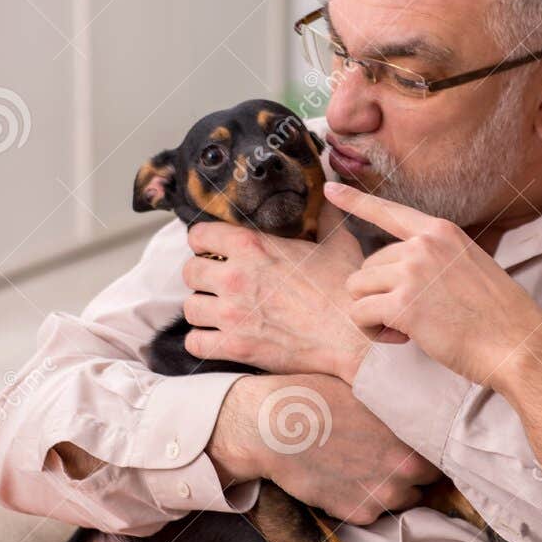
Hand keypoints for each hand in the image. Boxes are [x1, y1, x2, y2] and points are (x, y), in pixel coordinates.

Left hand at [182, 221, 371, 381]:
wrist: (352, 336)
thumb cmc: (345, 290)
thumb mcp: (338, 243)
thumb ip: (325, 217)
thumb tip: (327, 195)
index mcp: (252, 246)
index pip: (200, 235)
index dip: (204, 241)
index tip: (210, 248)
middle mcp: (234, 277)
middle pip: (189, 272)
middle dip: (201, 275)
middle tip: (215, 282)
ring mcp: (231, 314)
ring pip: (190, 308)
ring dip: (203, 309)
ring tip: (218, 311)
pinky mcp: (235, 346)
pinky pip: (196, 343)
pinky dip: (204, 341)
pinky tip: (217, 338)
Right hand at [206, 373, 437, 523]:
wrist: (274, 428)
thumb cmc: (317, 399)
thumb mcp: (366, 391)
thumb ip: (396, 407)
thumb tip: (415, 406)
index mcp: (412, 434)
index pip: (440, 451)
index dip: (427, 447)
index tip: (414, 443)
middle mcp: (406, 468)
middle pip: (427, 479)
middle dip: (413, 470)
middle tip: (388, 456)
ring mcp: (384, 495)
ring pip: (405, 499)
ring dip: (392, 488)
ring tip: (364, 467)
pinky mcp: (360, 513)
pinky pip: (375, 511)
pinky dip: (365, 500)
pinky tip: (346, 479)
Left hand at [323, 182, 541, 389]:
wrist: (518, 343)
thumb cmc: (498, 316)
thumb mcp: (470, 266)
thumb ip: (435, 260)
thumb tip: (401, 274)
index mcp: (440, 232)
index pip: (389, 211)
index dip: (355, 201)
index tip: (330, 188)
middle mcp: (423, 245)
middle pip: (368, 265)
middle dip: (380, 295)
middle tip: (413, 317)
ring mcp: (411, 272)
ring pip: (357, 289)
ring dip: (373, 313)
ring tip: (407, 328)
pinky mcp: (402, 303)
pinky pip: (360, 315)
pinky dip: (373, 331)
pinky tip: (402, 338)